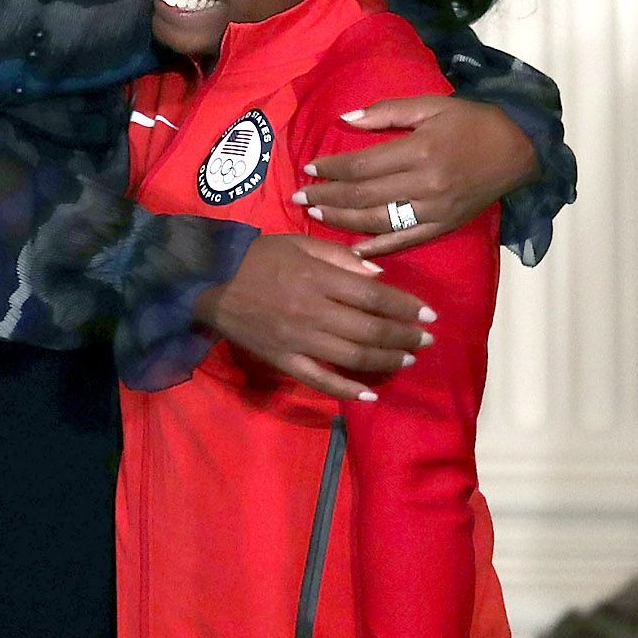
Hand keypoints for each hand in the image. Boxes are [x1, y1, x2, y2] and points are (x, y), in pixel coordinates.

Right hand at [195, 234, 434, 405]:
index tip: (428, 314)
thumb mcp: (298, 243)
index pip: (373, 294)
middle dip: (404, 336)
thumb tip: (379, 275)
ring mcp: (298, 340)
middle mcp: (313, 311)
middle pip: (370, 329)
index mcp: (318, 277)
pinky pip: (320, 381)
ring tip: (407, 360)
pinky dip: (348, 391)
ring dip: (386, 361)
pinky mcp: (284, 361)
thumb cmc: (257, 257)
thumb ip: (340, 256)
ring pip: (352, 357)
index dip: (405, 306)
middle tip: (426, 340)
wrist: (209, 282)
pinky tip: (370, 395)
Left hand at [296, 95, 537, 256]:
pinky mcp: (443, 226)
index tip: (310, 168)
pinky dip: (377, 248)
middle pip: (363, 195)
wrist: (518, 149)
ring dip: (342, 220)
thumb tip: (345, 120)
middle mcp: (424, 185)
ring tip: (315, 215)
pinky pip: (404, 241)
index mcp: (418, 151)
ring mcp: (433, 210)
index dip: (332, 169)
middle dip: (327, 196)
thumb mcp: (430, 105)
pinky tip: (352, 250)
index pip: (362, 165)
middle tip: (298, 197)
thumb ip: (386, 112)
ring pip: (378, 221)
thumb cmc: (471, 122)